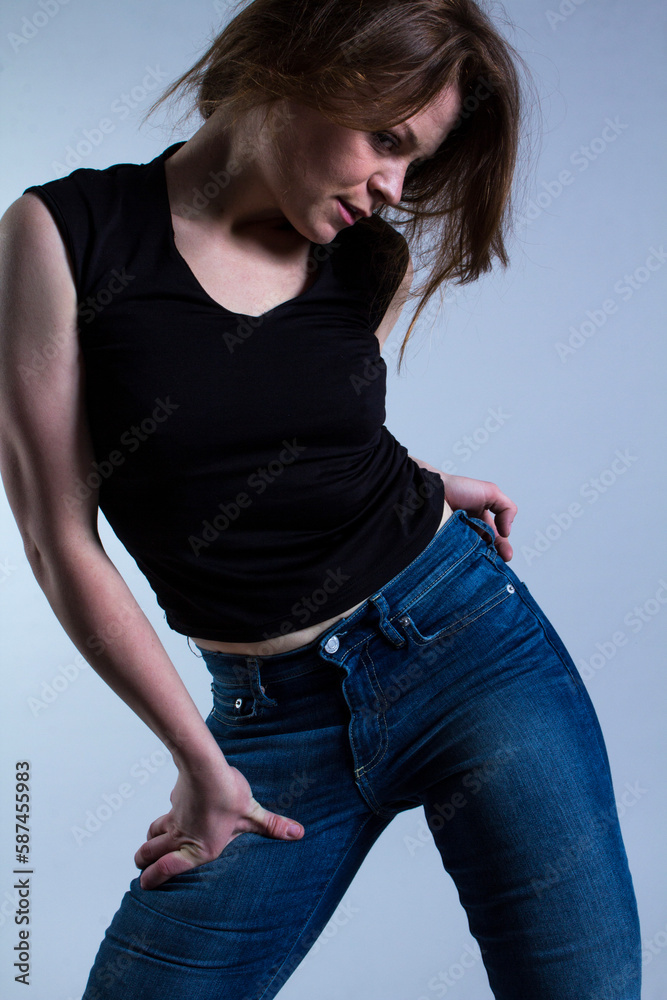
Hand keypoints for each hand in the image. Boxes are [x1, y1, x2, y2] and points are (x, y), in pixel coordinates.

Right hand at [134, 756, 303, 888]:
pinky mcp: (175, 800)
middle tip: (142, 869)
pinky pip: (166, 812)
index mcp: (200, 848)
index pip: (167, 869)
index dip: (152, 878)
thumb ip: (272, 826)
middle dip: (144, 863)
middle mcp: (183, 836)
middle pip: (150, 853)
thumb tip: (298, 834)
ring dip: (149, 842)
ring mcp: (175, 817)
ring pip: (153, 833)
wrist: (205, 766)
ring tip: (149, 847)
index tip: (143, 884)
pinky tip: (176, 811)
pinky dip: (164, 817)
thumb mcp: (251, 813)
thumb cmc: (227, 794)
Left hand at [441, 472, 516, 561]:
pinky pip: (457, 560)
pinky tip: (469, 563)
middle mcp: (469, 531)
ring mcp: (457, 540)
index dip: (502, 546)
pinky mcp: (446, 548)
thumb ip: (506, 508)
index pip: (495, 538)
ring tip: (484, 563)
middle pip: (485, 549)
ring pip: (473, 556)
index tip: (506, 556)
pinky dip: (465, 562)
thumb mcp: (490, 492)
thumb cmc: (457, 489)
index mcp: (480, 519)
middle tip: (497, 563)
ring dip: (480, 560)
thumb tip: (507, 532)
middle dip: (494, 557)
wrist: (431, 492)